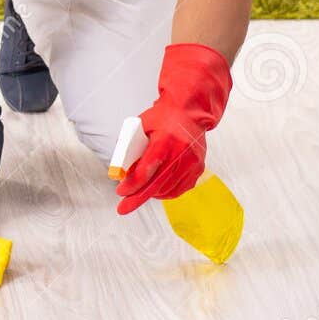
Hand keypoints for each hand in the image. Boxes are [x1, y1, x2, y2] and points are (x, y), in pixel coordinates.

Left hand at [116, 43, 231, 214]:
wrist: (189, 112)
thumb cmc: (162, 118)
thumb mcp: (141, 127)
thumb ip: (131, 148)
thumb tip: (120, 172)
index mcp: (165, 140)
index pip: (147, 169)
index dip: (132, 184)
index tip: (120, 191)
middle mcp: (181, 153)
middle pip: (156, 184)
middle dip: (137, 198)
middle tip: (123, 208)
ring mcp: (192, 163)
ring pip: (167, 190)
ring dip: (150, 194)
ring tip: (139, 192)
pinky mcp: (198, 169)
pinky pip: (180, 189)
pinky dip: (166, 192)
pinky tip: (157, 189)